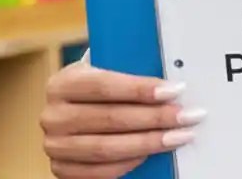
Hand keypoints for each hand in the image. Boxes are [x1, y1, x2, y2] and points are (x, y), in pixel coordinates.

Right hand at [41, 61, 203, 178]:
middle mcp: (53, 115)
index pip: (104, 85)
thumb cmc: (98, 89)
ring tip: (180, 136)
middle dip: (155, 118)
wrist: (72, 111)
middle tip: (188, 115)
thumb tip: (171, 83)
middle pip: (110, 118)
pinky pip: (101, 171)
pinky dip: (130, 163)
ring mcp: (55, 145)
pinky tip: (153, 154)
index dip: (141, 89)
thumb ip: (130, 74)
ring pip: (107, 148)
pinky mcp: (62, 169)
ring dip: (149, 143)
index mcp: (62, 83)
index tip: (174, 90)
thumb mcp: (105, 72)